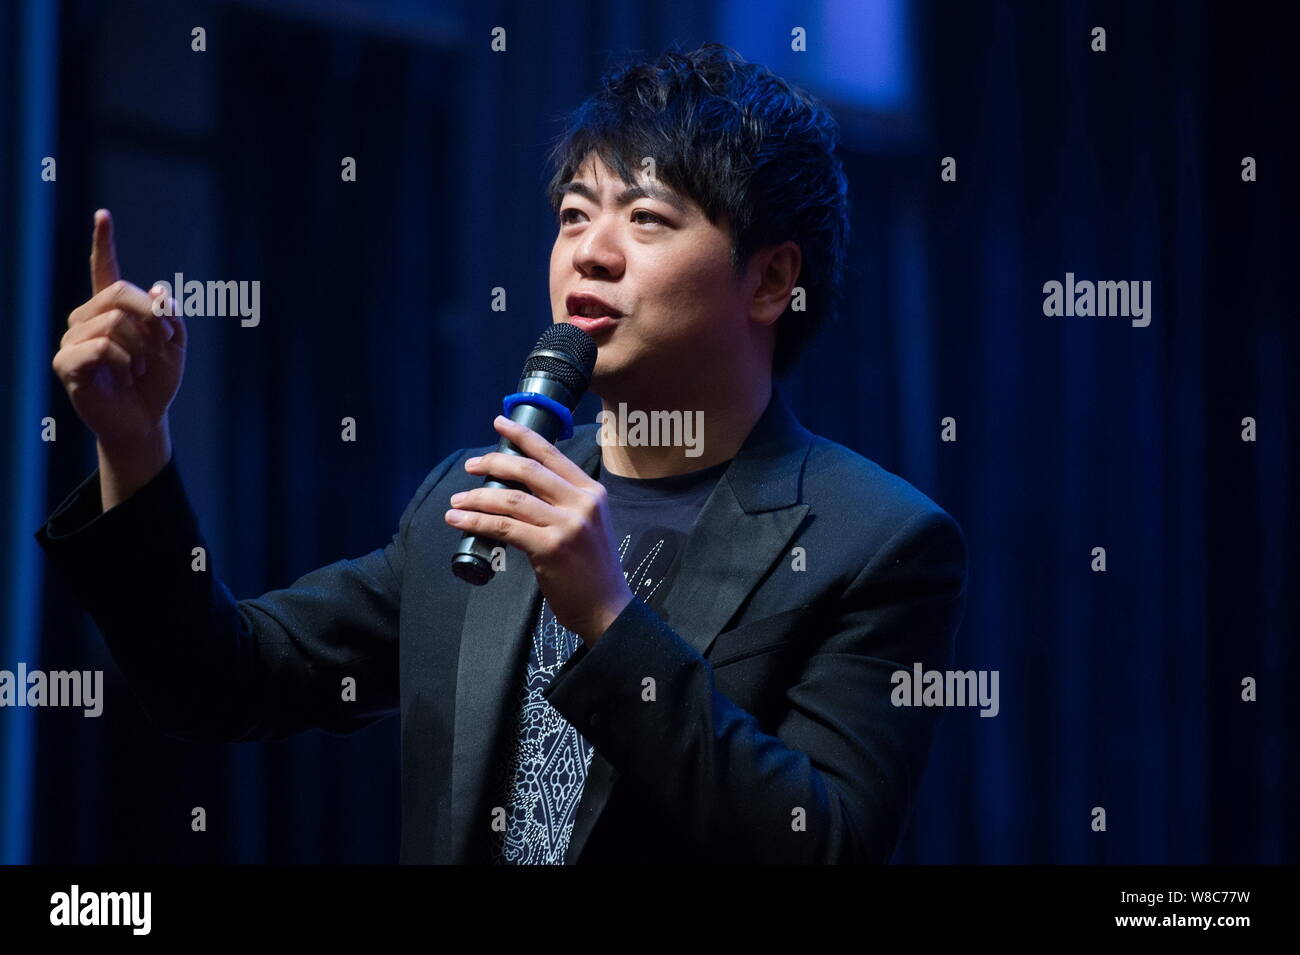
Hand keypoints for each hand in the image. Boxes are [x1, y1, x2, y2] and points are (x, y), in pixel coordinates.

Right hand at [52, 209, 186, 450]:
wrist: (146, 420)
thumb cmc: (156, 382)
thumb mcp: (175, 345)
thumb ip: (169, 314)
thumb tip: (155, 288)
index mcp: (113, 310)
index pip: (105, 270)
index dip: (104, 242)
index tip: (103, 215)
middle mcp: (87, 318)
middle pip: (119, 294)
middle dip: (151, 317)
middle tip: (166, 343)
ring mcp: (73, 339)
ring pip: (114, 323)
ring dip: (140, 348)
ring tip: (138, 369)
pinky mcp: (66, 362)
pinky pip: (101, 347)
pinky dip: (123, 361)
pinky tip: (123, 376)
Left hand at [444, 415, 633, 644]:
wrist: (607, 607)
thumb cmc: (593, 569)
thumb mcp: (588, 525)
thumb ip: (563, 504)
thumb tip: (518, 490)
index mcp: (591, 492)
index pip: (552, 455)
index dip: (523, 436)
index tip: (500, 423)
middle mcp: (582, 503)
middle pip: (529, 471)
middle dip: (493, 464)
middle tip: (470, 466)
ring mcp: (567, 525)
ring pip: (511, 499)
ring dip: (477, 498)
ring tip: (457, 502)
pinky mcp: (550, 548)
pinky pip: (504, 527)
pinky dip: (477, 522)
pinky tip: (459, 521)